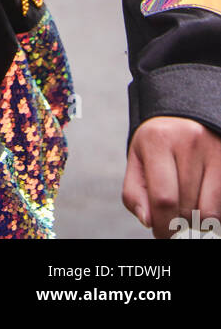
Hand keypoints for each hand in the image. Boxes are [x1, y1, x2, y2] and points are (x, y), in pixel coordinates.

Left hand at [123, 115, 220, 237]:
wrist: (185, 114)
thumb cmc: (158, 144)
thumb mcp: (138, 160)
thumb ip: (134, 193)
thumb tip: (148, 221)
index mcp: (159, 140)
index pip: (163, 198)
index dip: (163, 226)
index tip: (161, 233)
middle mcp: (189, 141)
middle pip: (187, 207)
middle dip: (178, 222)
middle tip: (173, 219)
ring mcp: (214, 150)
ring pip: (208, 211)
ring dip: (197, 220)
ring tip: (187, 209)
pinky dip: (212, 214)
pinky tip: (202, 203)